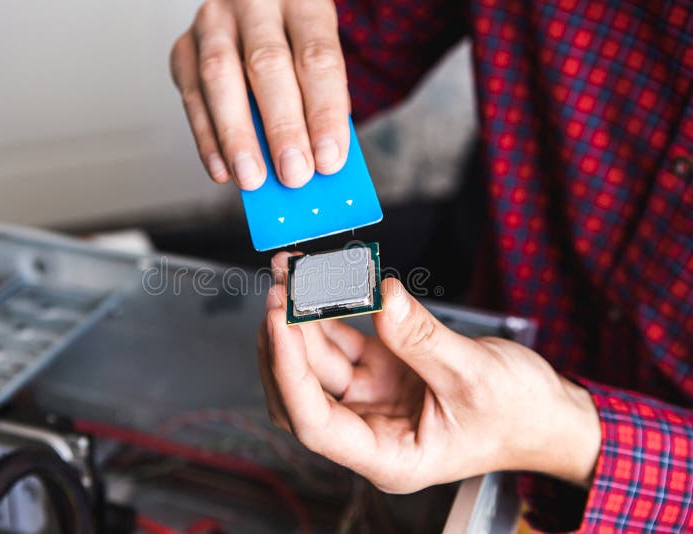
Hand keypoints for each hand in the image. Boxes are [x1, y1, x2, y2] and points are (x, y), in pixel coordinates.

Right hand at [170, 0, 349, 189]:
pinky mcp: (183, 47)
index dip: (324, 112)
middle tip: (294, 173)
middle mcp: (254, 2)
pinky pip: (190, 95)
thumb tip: (318, 158)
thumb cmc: (294, 38)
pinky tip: (222, 168)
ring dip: (236, 136)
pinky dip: (206, 138)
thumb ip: (320, 98)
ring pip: (219, 77)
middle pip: (266, 65)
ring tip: (253, 178)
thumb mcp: (317, 50)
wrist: (256, 6)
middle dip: (282, 127)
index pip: (317, 57)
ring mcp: (213, 21)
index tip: (329, 158)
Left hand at [257, 252, 600, 492]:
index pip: (316, 424)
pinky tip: (315, 278)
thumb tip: (379, 295)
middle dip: (283, 342)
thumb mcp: (475, 375)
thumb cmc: (519, 413)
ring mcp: (371, 398)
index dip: (289, 373)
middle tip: (279, 289)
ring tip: (288, 271)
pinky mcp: (380, 369)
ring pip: (316, 361)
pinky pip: (341, 340)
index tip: (279, 321)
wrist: (546, 412)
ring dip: (298, 318)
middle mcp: (369, 431)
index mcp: (388, 456)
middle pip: (303, 392)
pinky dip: (326, 310)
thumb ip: (422, 338)